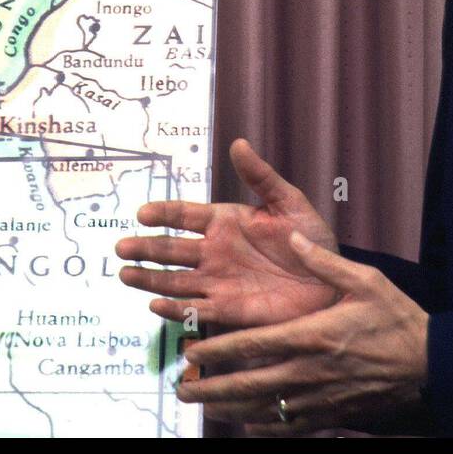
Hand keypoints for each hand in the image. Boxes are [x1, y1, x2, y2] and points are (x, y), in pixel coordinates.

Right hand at [115, 138, 338, 328]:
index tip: (143, 213)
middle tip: (121, 247)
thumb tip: (238, 143)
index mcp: (226, 222)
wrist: (331, 282)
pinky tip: (156, 304)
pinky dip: (174, 308)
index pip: (186, 215)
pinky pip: (196, 309)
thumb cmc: (312, 239)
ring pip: (175, 280)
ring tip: (125, 275)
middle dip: (146, 247)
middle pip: (171, 249)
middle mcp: (215, 252)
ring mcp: (218, 281)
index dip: (164, 214)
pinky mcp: (228, 310)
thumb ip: (261, 176)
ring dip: (149, 278)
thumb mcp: (289, 202)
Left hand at [177, 231, 429, 435]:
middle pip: (247, 384)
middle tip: (183, 386)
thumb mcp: (364, 280)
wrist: (429, 361)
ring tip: (202, 406)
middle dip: (211, 387)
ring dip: (228, 409)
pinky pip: (288, 427)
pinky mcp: (330, 413)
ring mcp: (318, 397)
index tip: (192, 350)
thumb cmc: (396, 318)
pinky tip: (246, 425)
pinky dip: (263, 428)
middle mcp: (308, 371)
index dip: (218, 349)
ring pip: (262, 410)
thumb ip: (323, 262)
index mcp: (311, 335)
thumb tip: (292, 238)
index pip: (252, 345)